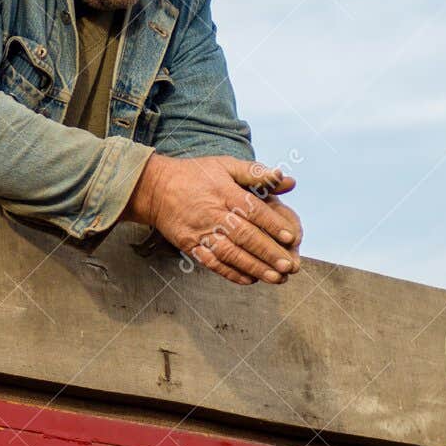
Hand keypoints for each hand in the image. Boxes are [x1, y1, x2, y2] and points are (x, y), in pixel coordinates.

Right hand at [123, 154, 303, 285]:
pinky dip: (230, 273)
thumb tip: (289, 180)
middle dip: (268, 252)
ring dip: (254, 267)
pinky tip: (249, 280)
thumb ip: (257, 173)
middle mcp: (214, 213)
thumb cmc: (196, 174)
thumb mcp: (226, 165)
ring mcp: (201, 231)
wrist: (155, 188)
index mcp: (225, 192)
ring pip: (231, 253)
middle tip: (288, 266)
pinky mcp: (190, 245)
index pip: (253, 210)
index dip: (272, 224)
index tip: (290, 237)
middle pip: (245, 236)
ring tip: (275, 278)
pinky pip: (212, 263)